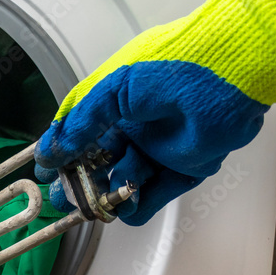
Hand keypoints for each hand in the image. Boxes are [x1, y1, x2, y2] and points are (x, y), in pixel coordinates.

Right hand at [35, 0, 275, 225]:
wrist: (229, 71)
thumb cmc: (170, 65)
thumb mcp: (112, 89)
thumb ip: (80, 123)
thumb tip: (50, 152)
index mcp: (115, 102)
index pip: (80, 133)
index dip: (62, 152)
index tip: (46, 172)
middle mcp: (136, 126)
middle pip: (99, 162)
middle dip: (81, 181)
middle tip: (66, 197)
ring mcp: (159, 149)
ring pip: (125, 181)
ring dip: (109, 193)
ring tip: (101, 200)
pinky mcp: (185, 169)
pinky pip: (157, 195)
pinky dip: (140, 205)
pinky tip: (126, 209)